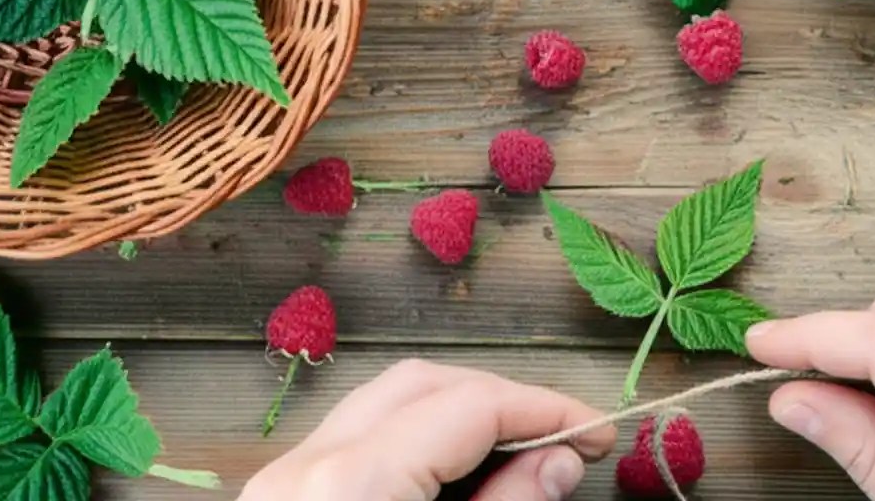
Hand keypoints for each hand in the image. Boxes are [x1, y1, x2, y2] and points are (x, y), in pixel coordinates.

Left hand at [239, 360, 615, 500]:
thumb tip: (557, 460)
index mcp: (350, 486)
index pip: (467, 406)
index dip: (545, 409)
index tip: (597, 432)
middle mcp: (302, 468)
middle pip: (418, 385)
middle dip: (499, 399)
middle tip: (562, 439)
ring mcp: (280, 480)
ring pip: (381, 406)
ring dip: (456, 414)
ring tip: (517, 454)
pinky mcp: (277, 497)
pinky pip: (354, 441)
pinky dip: (413, 443)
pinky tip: (454, 473)